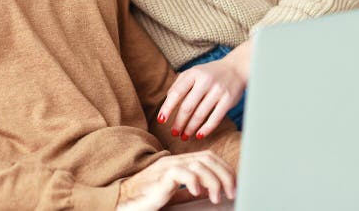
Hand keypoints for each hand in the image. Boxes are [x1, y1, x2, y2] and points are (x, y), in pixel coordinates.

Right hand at [116, 151, 235, 209]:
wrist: (125, 200)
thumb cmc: (147, 197)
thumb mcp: (174, 192)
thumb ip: (190, 188)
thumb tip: (208, 190)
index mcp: (180, 161)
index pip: (209, 157)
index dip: (225, 169)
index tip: (234, 184)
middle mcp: (175, 160)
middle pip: (208, 158)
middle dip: (225, 175)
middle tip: (231, 192)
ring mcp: (168, 166)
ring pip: (199, 165)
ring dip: (214, 181)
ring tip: (216, 197)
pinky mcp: (161, 176)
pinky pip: (183, 173)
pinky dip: (195, 182)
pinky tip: (198, 193)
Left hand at [157, 51, 246, 140]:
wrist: (236, 68)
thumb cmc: (210, 73)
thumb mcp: (193, 72)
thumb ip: (179, 83)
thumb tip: (167, 100)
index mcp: (193, 73)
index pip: (176, 92)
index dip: (167, 108)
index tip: (161, 120)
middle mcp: (205, 81)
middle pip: (187, 106)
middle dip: (179, 122)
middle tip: (174, 133)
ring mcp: (217, 90)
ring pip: (200, 114)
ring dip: (190, 128)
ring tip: (184, 136)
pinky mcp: (228, 100)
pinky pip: (215, 118)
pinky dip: (206, 129)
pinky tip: (199, 135)